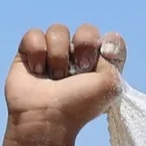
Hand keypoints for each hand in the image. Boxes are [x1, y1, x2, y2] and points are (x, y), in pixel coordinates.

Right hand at [5, 24, 125, 137]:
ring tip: (55, 77)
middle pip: (86, 30)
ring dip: (58, 55)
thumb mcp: (111, 84)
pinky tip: (37, 71)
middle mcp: (78, 58)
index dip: (109, 45)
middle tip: (80, 68)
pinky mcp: (29, 53)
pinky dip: (37, 52)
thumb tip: (105, 41)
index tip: (104, 59)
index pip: (112, 40)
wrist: (46, 116)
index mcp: (101, 66)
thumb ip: (116, 56)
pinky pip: (34, 34)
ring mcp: (54, 54)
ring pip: (58, 30)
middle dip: (84, 45)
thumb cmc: (79, 104)